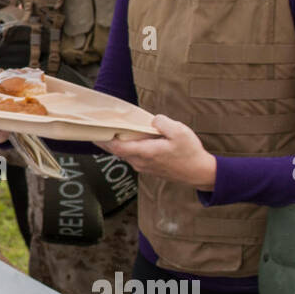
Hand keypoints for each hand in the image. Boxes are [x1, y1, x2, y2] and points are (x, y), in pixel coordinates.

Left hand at [98, 114, 216, 189]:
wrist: (199, 173)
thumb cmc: (190, 153)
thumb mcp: (180, 131)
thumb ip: (162, 123)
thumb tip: (152, 120)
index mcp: (146, 153)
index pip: (118, 148)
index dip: (104, 141)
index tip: (95, 132)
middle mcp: (141, 162)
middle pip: (117, 152)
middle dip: (106, 141)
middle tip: (97, 129)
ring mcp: (144, 167)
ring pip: (125, 154)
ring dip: (117, 145)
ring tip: (112, 132)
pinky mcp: (149, 168)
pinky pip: (133, 157)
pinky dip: (128, 149)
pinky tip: (130, 140)